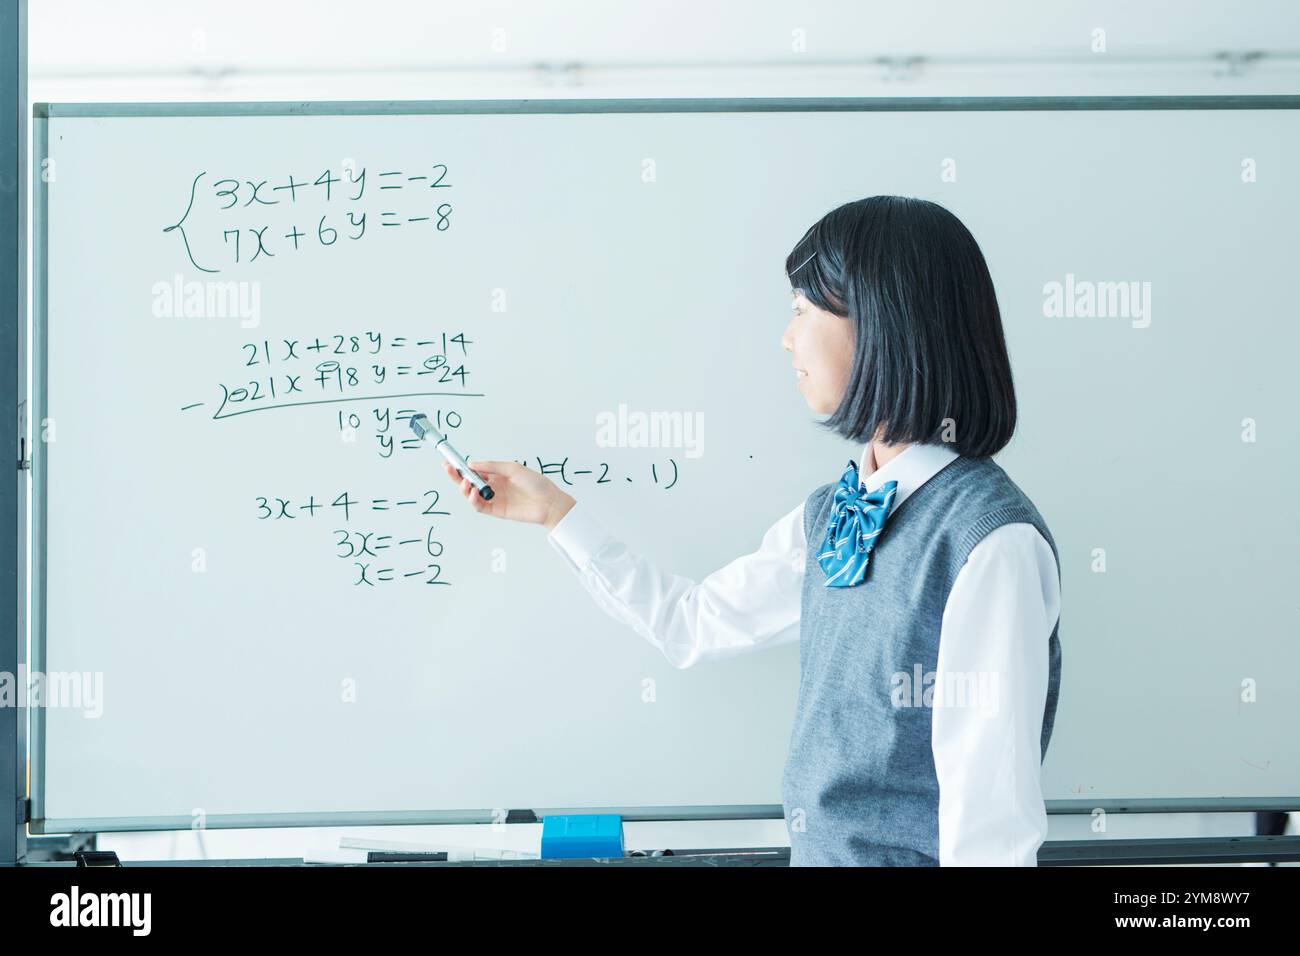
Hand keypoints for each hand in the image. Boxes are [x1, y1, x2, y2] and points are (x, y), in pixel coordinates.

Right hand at [441, 459, 575, 529]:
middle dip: (456, 476)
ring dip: (465, 488)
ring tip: (467, 484)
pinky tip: (475, 493)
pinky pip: (479, 506)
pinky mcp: (496, 511)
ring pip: (471, 495)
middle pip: (469, 482)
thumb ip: (492, 466)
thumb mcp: (513, 468)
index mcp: (497, 474)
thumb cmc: (536, 483)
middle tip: (448, 469)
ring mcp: (494, 498)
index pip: (475, 470)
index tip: (450, 461)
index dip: (461, 467)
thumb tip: (472, 464)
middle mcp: (493, 486)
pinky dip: (473, 500)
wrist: (549, 502)